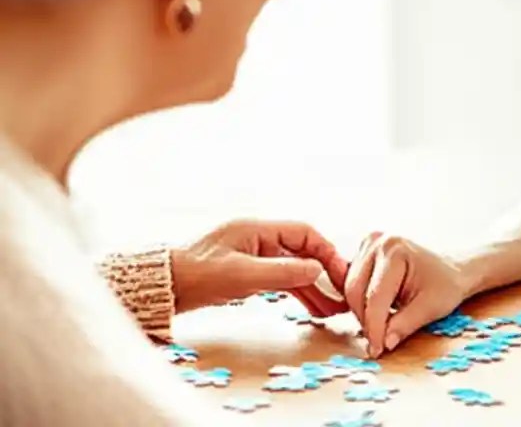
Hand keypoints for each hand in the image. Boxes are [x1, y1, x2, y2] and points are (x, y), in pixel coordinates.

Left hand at [171, 220, 349, 315]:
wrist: (158, 289)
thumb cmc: (195, 276)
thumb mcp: (242, 276)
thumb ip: (282, 273)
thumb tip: (317, 271)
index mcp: (257, 229)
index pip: (304, 234)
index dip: (326, 252)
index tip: (341, 274)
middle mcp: (257, 239)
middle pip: (301, 252)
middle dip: (324, 274)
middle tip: (343, 296)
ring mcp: (250, 256)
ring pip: (292, 270)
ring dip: (313, 289)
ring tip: (332, 311)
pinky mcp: (244, 273)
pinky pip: (279, 280)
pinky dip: (295, 293)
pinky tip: (309, 307)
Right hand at [344, 232, 468, 357]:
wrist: (453, 269)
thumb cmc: (446, 285)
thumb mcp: (432, 307)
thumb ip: (405, 325)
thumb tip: (383, 344)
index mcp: (395, 250)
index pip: (375, 296)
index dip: (374, 328)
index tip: (377, 350)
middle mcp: (376, 241)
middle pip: (355, 292)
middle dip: (366, 321)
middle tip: (379, 343)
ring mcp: (367, 245)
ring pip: (350, 289)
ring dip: (362, 313)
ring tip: (383, 326)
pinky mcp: (362, 254)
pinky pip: (351, 284)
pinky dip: (360, 303)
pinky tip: (375, 313)